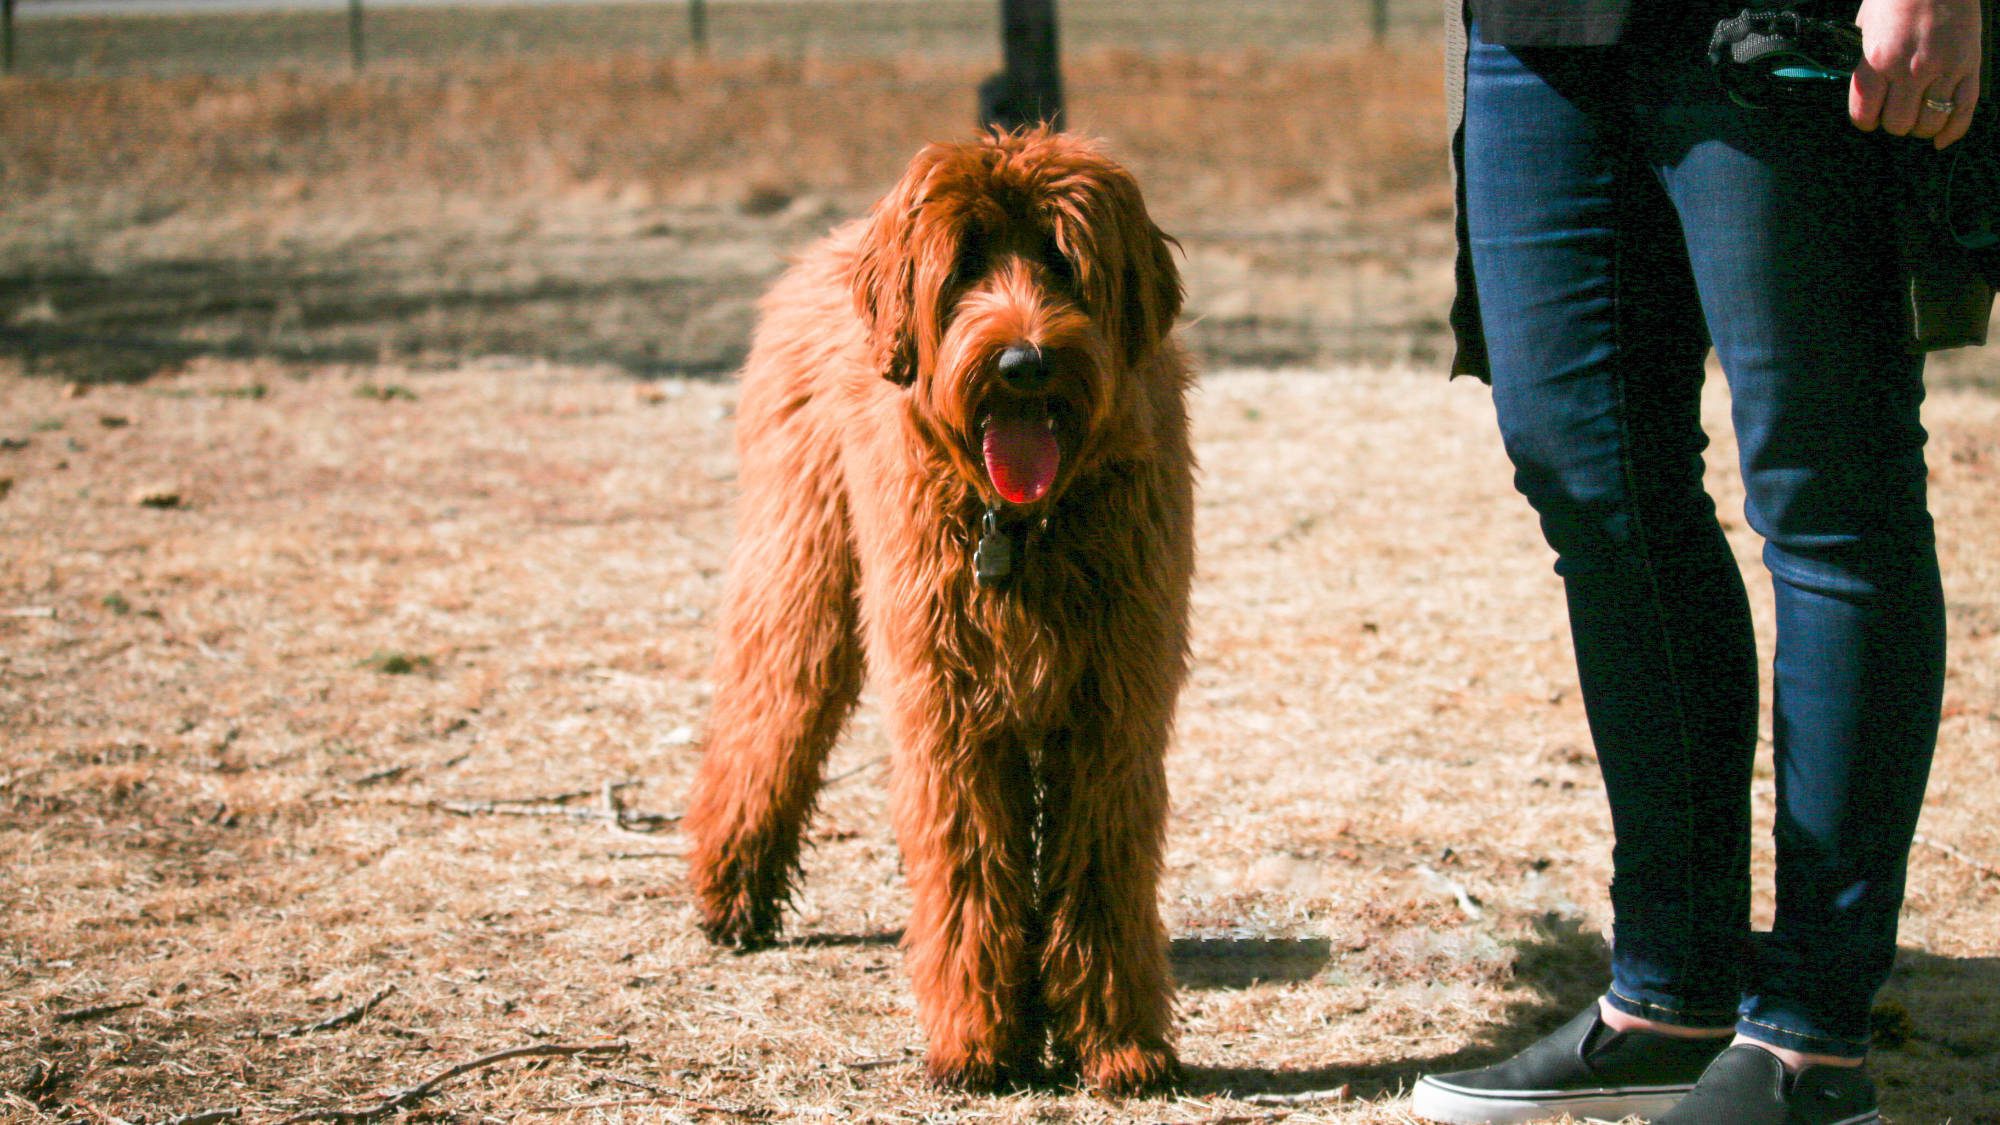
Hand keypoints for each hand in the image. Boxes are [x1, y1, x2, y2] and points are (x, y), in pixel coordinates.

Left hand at [1851, 0, 1983, 148]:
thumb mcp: (1867, 28)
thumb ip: (1867, 61)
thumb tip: (1868, 91)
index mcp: (1879, 59)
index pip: (1865, 113)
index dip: (1865, 121)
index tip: (1869, 118)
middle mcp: (1911, 69)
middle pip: (1898, 124)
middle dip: (1894, 124)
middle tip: (1896, 113)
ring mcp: (1944, 69)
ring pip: (1930, 122)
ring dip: (1921, 127)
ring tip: (1917, 117)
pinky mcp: (1970, 66)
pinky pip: (1964, 110)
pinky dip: (1953, 130)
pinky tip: (1941, 140)